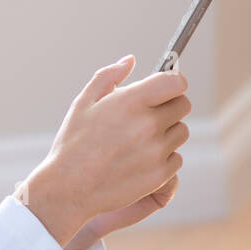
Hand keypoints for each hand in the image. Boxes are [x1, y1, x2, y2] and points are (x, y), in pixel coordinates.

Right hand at [25, 55, 189, 248]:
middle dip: (169, 106)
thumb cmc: (73, 143)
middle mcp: (148, 125)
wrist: (68, 188)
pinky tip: (140, 160)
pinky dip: (163, 158)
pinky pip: (176, 159)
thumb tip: (130, 60)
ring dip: (167, 133)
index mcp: (130, 102)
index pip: (176, 82)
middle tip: (148, 116)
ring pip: (180, 133)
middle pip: (182, 106)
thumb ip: (109, 76)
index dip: (173, 83)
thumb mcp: (83, 103)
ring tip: (140, 141)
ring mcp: (156, 151)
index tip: (164, 89)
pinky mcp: (160, 175)